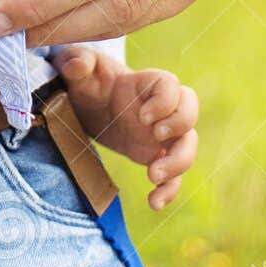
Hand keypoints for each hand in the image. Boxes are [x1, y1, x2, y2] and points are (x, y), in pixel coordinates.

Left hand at [57, 47, 197, 210]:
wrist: (88, 104)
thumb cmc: (87, 80)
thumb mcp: (77, 68)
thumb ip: (76, 62)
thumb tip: (75, 66)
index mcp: (147, 83)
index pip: (172, 87)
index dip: (165, 101)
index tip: (143, 116)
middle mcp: (162, 108)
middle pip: (190, 113)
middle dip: (180, 127)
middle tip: (155, 135)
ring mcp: (162, 134)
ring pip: (188, 146)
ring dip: (178, 163)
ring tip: (153, 176)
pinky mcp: (154, 156)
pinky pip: (174, 175)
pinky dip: (170, 190)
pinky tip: (155, 203)